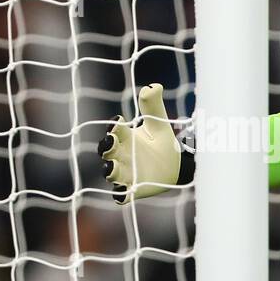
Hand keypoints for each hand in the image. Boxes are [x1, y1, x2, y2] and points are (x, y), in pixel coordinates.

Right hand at [97, 83, 182, 204]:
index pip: (114, 129)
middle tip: (111, 141)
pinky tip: (123, 193)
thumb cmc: (161, 143)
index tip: (119, 121)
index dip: (114, 126)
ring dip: (109, 170)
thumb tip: (153, 86)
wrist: (174, 167)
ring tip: (111, 167)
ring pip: (110, 172)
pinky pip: (121, 194)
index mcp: (125, 137)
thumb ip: (153, 106)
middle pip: (106, 151)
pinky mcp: (132, 189)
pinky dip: (120, 194)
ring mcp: (124, 173)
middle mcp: (120, 155)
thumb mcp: (159, 125)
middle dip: (106, 146)